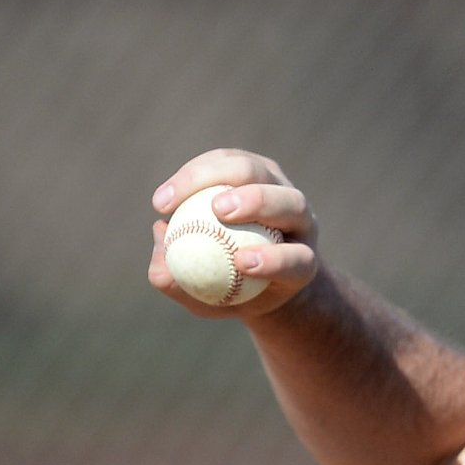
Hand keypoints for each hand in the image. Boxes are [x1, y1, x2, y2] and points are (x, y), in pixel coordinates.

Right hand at [146, 148, 321, 318]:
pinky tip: (168, 193)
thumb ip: (183, 289)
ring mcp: (280, 187)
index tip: (241, 263)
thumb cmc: (230, 292)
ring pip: (256, 171)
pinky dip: (195, 173)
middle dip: (258, 201)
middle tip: (217, 210)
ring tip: (174, 200)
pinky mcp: (255, 167)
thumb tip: (161, 262)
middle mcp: (301, 221)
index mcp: (303, 263)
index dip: (276, 260)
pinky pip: (225, 161)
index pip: (299, 260)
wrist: (247, 264)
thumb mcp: (208, 303)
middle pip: (291, 203)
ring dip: (217, 176)